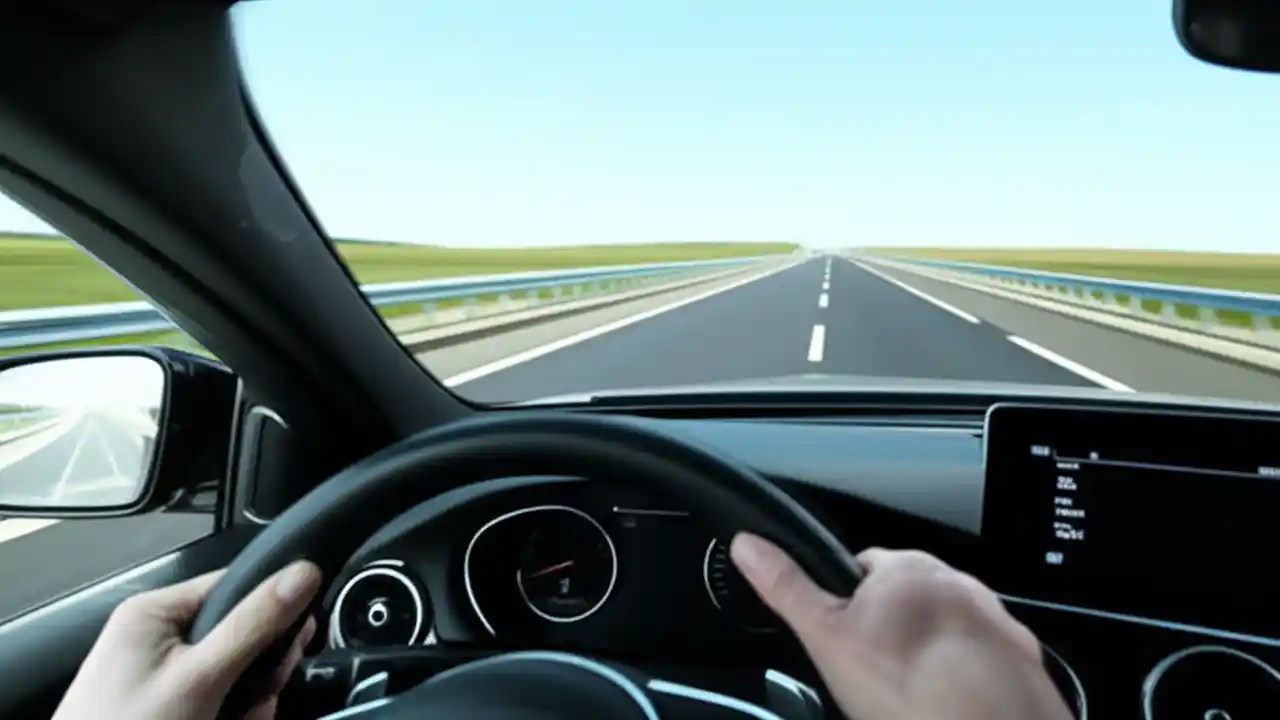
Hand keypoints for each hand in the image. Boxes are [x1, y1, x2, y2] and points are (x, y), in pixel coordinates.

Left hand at [54, 561, 321, 719]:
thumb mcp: (201, 677)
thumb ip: (253, 625)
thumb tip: (304, 573)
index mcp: (154, 611)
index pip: (233, 585)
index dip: (273, 610)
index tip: (296, 642)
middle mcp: (156, 637)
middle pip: (240, 632)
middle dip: (259, 670)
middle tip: (257, 699)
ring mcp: (160, 674)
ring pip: (234, 671)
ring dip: (249, 699)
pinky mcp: (166, 703)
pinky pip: (216, 696)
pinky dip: (230, 714)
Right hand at [730, 534, 1071, 719]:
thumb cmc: (909, 691)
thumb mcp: (826, 637)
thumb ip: (787, 587)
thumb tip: (748, 545)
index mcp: (907, 568)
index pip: (865, 569)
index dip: (849, 607)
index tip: (848, 641)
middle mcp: (959, 583)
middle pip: (910, 600)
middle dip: (894, 629)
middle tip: (878, 676)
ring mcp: (996, 620)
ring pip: (949, 630)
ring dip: (934, 651)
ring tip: (915, 695)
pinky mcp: (1022, 657)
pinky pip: (986, 660)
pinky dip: (970, 677)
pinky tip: (951, 704)